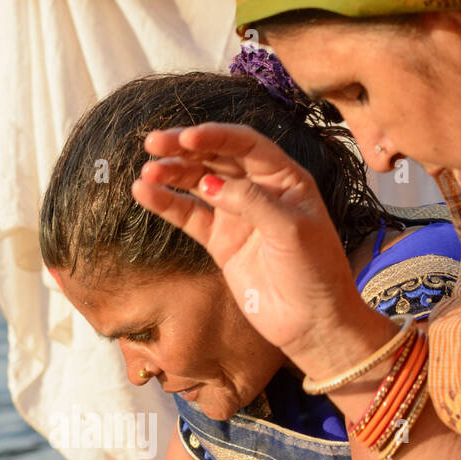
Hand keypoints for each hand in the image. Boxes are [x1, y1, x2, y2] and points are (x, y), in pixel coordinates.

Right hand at [132, 123, 389, 377]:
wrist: (311, 323)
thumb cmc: (315, 272)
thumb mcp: (290, 230)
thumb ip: (251, 202)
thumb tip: (209, 183)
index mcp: (284, 178)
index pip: (245, 145)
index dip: (215, 137)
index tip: (186, 138)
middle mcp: (258, 190)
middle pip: (216, 158)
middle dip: (184, 148)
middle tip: (154, 143)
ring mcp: (236, 215)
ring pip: (197, 183)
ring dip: (171, 174)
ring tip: (146, 172)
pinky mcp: (220, 241)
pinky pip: (189, 216)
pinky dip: (167, 203)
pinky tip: (145, 193)